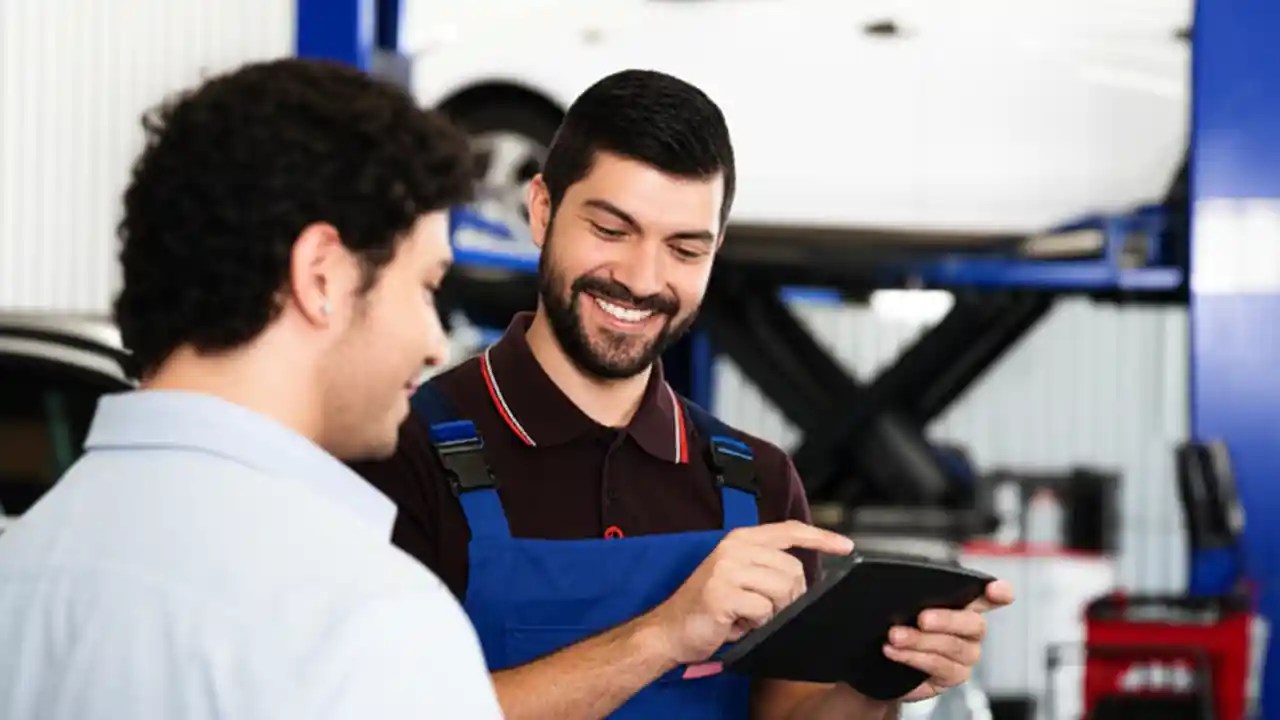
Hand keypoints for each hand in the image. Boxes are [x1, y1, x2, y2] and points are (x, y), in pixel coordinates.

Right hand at [644, 521, 854, 664]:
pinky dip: (757, 623)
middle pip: (793, 569)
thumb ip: (767, 568)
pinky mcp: (723, 593)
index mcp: (740, 540)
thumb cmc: (707, 607)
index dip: (821, 537)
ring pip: (783, 589)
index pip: (789, 531)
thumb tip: (803, 578)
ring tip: (748, 616)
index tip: (846, 546)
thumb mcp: (739, 577)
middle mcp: (734, 548)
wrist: (668, 630)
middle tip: (765, 610)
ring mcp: (727, 569)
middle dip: (789, 597)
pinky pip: (764, 610)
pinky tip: (738, 623)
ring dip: (772, 612)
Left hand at [885, 579, 1014, 702]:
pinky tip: (895, 652)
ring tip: (895, 636)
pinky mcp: (952, 675)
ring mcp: (965, 655)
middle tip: (921, 619)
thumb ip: (914, 592)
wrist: (880, 658)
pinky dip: (914, 658)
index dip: (1000, 593)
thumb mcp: (903, 601)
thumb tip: (904, 586)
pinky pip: (940, 667)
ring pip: (954, 647)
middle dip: (946, 620)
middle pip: (975, 624)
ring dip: (921, 641)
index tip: (994, 590)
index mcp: (966, 603)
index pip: (992, 597)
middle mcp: (971, 630)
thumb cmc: (898, 621)